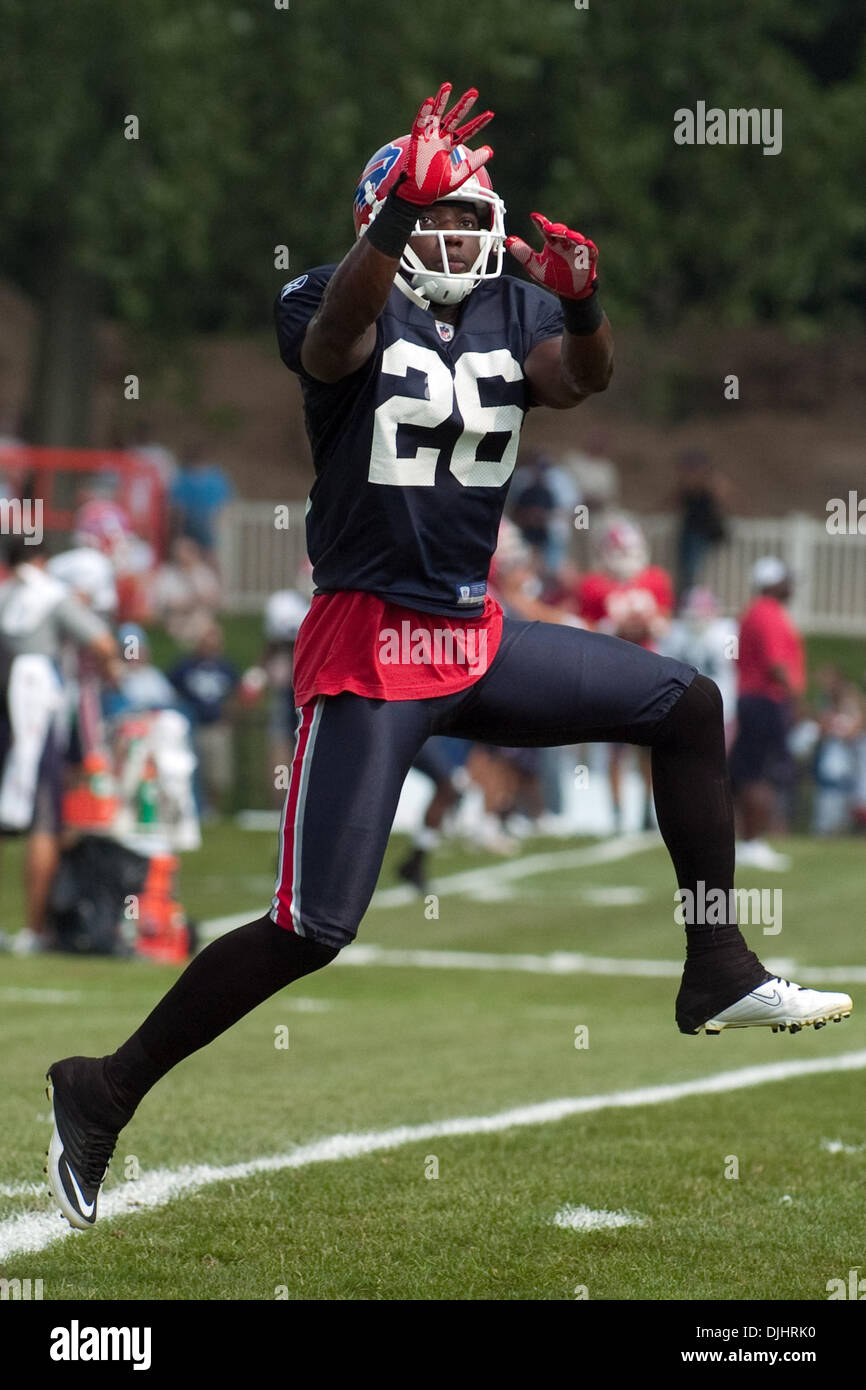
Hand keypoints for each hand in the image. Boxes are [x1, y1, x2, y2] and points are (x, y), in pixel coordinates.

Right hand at [397, 81, 493, 206]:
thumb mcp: (459, 175)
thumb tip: (490, 150)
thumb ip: (473, 163)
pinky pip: (420, 123)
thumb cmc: (436, 187)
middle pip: (454, 118)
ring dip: (441, 100)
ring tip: (448, 85)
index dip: (478, 123)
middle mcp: (440, 138)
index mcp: (450, 146)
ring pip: (436, 114)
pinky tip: (429, 101)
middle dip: (463, 105)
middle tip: (474, 92)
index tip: (491, 115)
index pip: (466, 131)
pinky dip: (424, 113)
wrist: (418, 195)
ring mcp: (429, 138)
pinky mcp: (417, 140)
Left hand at [506, 213, 597, 299]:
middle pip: (561, 232)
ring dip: (571, 236)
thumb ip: (523, 253)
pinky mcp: (589, 258)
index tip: (534, 217)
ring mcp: (578, 250)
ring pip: (576, 239)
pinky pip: (590, 251)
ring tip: (566, 234)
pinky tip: (586, 243)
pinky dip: (589, 247)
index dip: (540, 222)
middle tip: (549, 227)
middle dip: (556, 229)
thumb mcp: (535, 266)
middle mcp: (565, 244)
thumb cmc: (554, 276)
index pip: (546, 230)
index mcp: (552, 243)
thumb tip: (508, 240)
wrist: (570, 292)